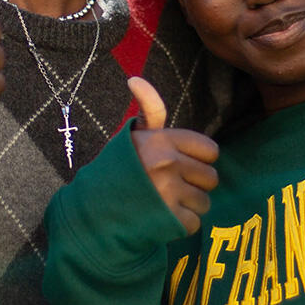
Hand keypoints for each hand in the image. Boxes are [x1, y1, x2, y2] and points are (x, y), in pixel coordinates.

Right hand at [128, 77, 219, 233]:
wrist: (93, 209)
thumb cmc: (120, 169)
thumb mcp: (133, 135)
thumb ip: (148, 110)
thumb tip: (135, 79)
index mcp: (162, 139)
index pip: (210, 151)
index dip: (199, 161)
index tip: (182, 166)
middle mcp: (166, 162)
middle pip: (211, 178)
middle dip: (196, 186)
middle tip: (173, 187)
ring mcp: (167, 191)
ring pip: (204, 202)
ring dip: (189, 207)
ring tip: (167, 204)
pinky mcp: (167, 218)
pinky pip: (194, 223)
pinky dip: (181, 225)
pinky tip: (163, 218)